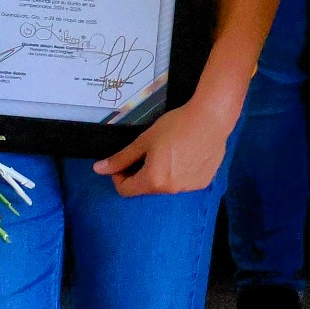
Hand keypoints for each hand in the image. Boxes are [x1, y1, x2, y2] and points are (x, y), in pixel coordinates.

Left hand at [94, 93, 237, 196]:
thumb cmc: (175, 126)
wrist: (211, 119)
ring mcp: (189, 187)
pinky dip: (180, 173)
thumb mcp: (145, 140)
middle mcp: (171, 189)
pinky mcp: (204, 182)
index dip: (119, 176)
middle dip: (141, 173)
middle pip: (147, 187)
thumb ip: (121, 158)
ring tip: (170, 152)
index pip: (125, 190)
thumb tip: (98, 169)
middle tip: (148, 152)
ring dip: (162, 174)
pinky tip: (187, 155)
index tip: (124, 161)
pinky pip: (184, 182)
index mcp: (153, 180)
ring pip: (166, 185)